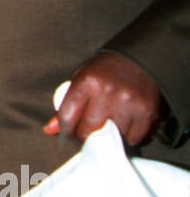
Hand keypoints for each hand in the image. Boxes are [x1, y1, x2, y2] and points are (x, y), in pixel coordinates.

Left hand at [43, 52, 162, 145]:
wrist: (142, 58)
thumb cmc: (107, 70)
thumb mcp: (82, 78)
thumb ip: (66, 104)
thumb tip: (49, 130)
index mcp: (88, 81)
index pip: (67, 117)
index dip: (66, 129)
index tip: (70, 130)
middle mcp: (108, 92)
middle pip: (88, 131)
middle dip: (85, 136)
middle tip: (89, 131)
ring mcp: (129, 104)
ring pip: (111, 138)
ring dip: (108, 138)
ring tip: (109, 126)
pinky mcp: (147, 113)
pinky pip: (133, 139)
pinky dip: (128, 137)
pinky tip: (126, 125)